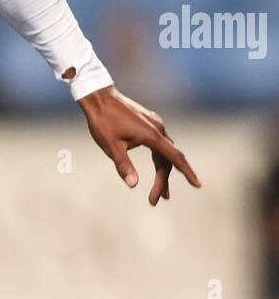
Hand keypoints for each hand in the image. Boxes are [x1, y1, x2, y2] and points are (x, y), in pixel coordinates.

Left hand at [78, 85, 200, 205]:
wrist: (99, 97)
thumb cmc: (103, 122)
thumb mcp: (111, 146)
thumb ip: (123, 166)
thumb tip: (133, 185)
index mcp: (152, 136)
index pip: (175, 158)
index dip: (187, 172)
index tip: (198, 185)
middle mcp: (158, 129)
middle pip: (168, 160)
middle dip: (162, 181)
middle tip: (154, 201)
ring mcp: (155, 124)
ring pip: (164, 152)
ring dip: (162, 172)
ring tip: (158, 192)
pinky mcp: (149, 122)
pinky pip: (160, 143)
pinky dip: (160, 158)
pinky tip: (157, 166)